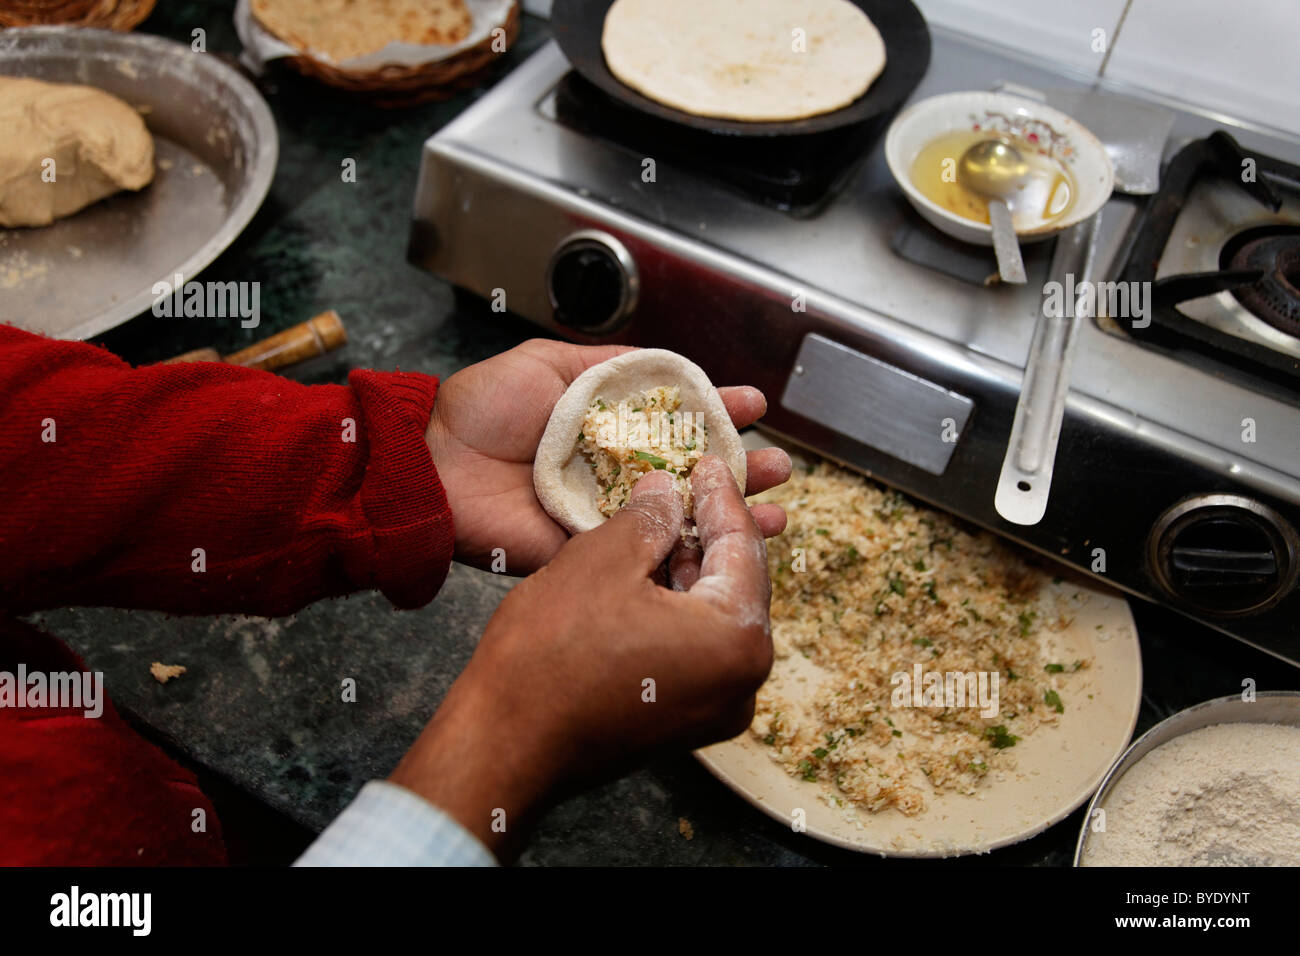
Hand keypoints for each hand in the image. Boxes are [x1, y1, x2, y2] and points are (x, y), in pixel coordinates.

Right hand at [389, 457, 772, 858]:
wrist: (502, 744)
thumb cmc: (551, 653)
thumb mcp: (603, 560)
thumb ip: (649, 516)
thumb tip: (668, 491)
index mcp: (739, 640)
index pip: (744, 546)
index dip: (721, 493)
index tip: (710, 458)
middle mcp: (743, 683)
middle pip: (736, 583)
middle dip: (707, 530)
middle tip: (687, 483)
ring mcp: (714, 710)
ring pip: (712, 617)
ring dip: (688, 568)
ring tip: (662, 521)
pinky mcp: (682, 724)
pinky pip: (692, 649)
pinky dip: (674, 607)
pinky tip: (646, 573)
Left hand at [424, 339, 790, 573]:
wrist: (436, 465)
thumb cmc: (484, 408)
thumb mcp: (552, 363)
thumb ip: (611, 366)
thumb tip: (669, 366)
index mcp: (606, 425)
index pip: (676, 421)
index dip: (716, 413)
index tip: (752, 406)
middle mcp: (613, 471)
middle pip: (690, 474)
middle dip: (738, 470)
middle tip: (778, 467)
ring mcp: (605, 514)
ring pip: (679, 518)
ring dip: (729, 518)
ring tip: (776, 511)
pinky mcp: (590, 553)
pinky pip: (645, 555)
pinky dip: (688, 556)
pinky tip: (728, 552)